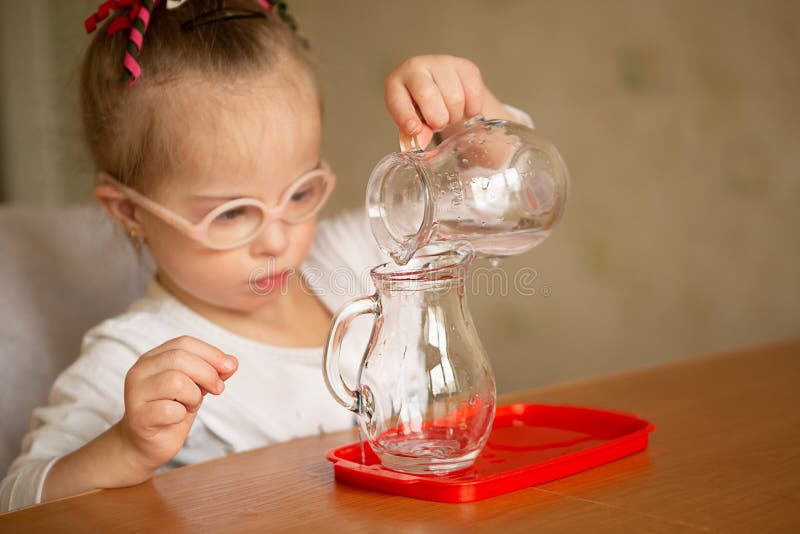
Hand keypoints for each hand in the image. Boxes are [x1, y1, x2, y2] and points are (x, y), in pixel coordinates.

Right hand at [117, 336, 237, 476]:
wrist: (148, 445)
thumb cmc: (173, 410)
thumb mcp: (196, 386)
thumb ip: (212, 372)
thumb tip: (232, 363)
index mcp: (153, 358)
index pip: (184, 343)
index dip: (211, 353)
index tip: (230, 367)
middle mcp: (140, 370)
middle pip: (179, 358)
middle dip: (207, 374)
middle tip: (218, 389)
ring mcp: (135, 393)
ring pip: (175, 381)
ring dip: (194, 395)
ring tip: (191, 405)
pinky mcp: (137, 417)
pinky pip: (169, 410)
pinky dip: (182, 414)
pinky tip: (177, 418)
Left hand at [384, 55, 514, 143]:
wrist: (442, 89)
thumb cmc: (423, 108)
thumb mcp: (414, 121)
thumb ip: (417, 133)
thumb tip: (419, 144)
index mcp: (396, 83)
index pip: (398, 100)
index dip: (406, 117)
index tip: (415, 130)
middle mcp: (416, 68)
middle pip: (428, 95)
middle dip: (437, 118)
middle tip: (439, 124)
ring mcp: (442, 63)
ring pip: (454, 97)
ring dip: (455, 115)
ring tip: (450, 116)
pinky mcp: (465, 66)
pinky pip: (474, 92)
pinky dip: (472, 109)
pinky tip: (465, 110)